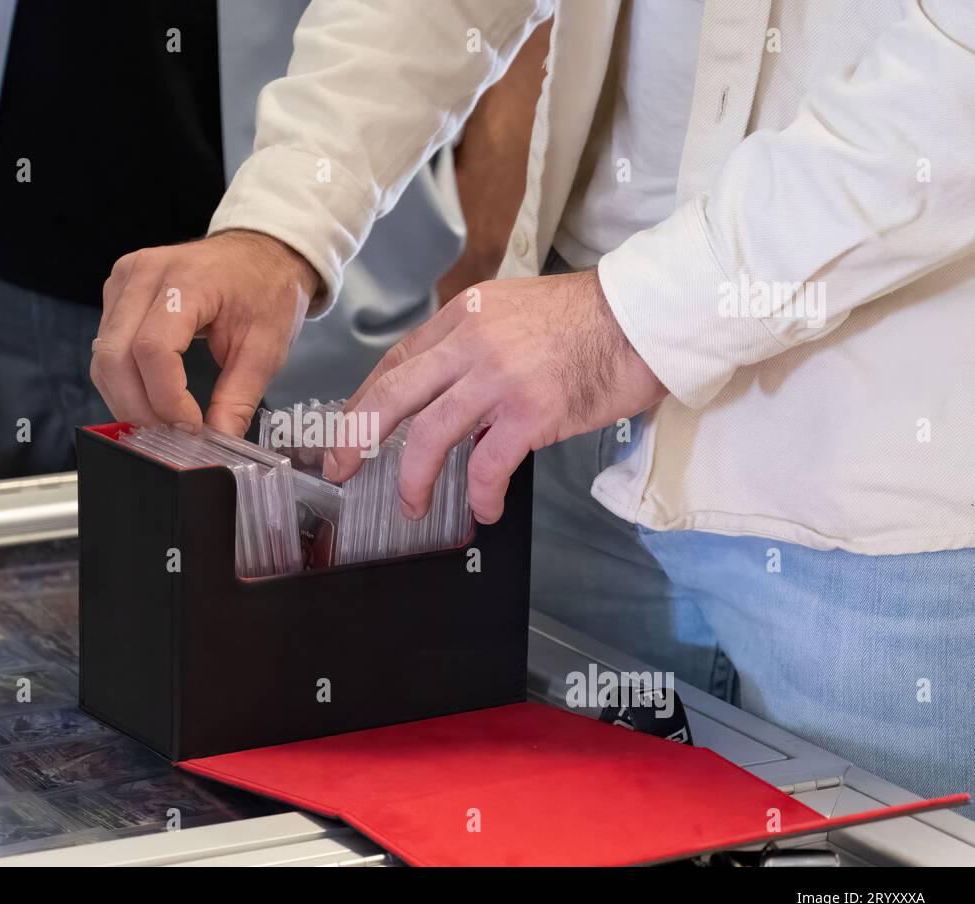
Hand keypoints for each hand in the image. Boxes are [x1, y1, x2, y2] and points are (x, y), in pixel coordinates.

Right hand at [90, 230, 319, 434]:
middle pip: (115, 358)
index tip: (191, 426)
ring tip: (162, 420)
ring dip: (127, 399)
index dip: (166, 398)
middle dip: (139, 408)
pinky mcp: (116, 293)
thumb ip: (239, 397)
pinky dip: (123, 381)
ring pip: (103, 357)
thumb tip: (220, 440)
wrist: (258, 253)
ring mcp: (124, 280)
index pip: (152, 349)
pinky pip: (105, 348)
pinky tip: (150, 396)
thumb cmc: (264, 292)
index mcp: (188, 279)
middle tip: (171, 435)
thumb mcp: (266, 348)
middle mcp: (145, 274)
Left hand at [323, 270, 666, 523]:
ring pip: (428, 435)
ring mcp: (499, 378)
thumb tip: (443, 390)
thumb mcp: (512, 313)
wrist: (644, 318)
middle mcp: (472, 343)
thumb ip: (472, 344)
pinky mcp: (531, 412)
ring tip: (412, 505)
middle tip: (341, 468)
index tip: (348, 427)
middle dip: (356, 436)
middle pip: (393, 395)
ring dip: (412, 479)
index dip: (365, 400)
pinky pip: (487, 464)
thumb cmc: (587, 320)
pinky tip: (483, 509)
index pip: (396, 362)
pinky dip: (478, 494)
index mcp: (463, 317)